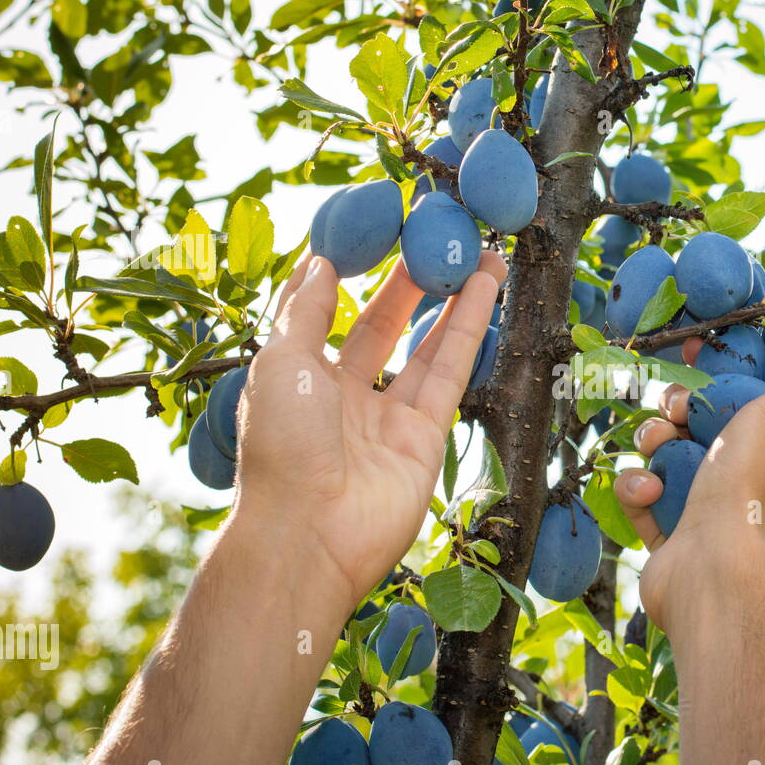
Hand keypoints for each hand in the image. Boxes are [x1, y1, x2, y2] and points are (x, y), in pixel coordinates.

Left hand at [232, 251, 505, 615]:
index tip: (382, 232)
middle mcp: (345, 397)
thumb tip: (321, 261)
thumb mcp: (280, 361)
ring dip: (453, 299)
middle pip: (385, 327)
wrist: (310, 531)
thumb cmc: (281, 445)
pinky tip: (485, 289)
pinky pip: (451, 374)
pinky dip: (469, 329)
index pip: (332, 315)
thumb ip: (303, 309)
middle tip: (439, 237)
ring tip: (478, 254)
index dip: (358, 273)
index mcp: (301, 379)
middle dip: (413, 282)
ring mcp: (389, 420)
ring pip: (427, 347)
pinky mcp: (427, 438)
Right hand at [613, 327, 764, 630]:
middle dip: (680, 407)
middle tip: (676, 410)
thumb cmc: (754, 490)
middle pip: (706, 422)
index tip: (698, 350)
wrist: (711, 574)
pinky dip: (641, 491)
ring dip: (654, 444)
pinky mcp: (674, 535)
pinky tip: (648, 494)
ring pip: (670, 455)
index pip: (759, 396)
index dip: (727, 369)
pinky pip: (647, 497)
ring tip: (656, 450)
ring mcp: (713, 512)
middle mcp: (756, 482)